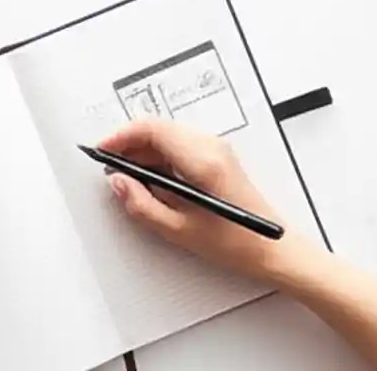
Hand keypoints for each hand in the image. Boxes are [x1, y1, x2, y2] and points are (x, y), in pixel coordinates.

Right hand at [98, 119, 320, 283]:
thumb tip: (119, 184)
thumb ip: (142, 204)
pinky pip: (179, 146)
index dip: (120, 136)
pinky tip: (153, 183)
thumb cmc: (237, 243)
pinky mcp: (217, 158)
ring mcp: (216, 150)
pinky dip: (159, 158)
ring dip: (143, 153)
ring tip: (130, 181)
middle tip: (112, 169)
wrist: (273, 249)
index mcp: (201, 160)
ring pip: (166, 136)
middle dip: (129, 146)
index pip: (151, 129)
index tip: (103, 151)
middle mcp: (210, 147)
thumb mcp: (179, 230)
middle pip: (157, 129)